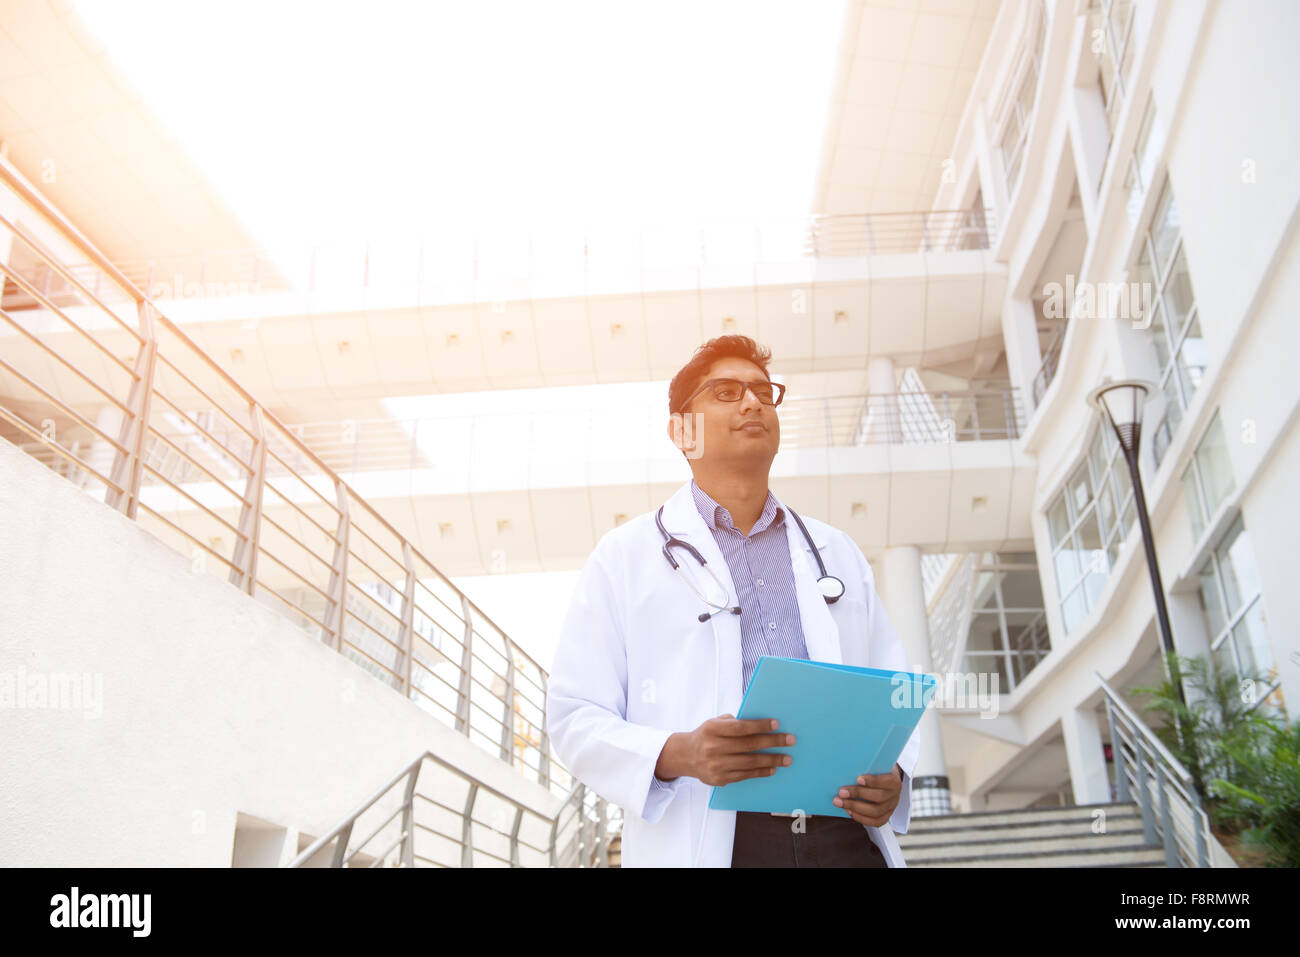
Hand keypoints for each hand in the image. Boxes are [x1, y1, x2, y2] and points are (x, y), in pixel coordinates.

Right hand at [657, 714, 793, 785]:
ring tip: (787, 758)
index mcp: (712, 729)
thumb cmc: (706, 735)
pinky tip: (772, 768)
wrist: (685, 756)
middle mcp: (713, 747)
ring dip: (771, 760)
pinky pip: (745, 775)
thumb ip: (733, 722)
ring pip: (749, 763)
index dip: (760, 726)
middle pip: (749, 745)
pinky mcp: (720, 779)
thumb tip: (761, 724)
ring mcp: (716, 765)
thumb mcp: (714, 722)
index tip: (776, 724)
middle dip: (772, 742)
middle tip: (790, 740)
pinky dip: (761, 772)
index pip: (740, 727)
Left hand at [831, 763, 902, 826]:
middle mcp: (894, 795)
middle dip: (858, 794)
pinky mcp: (885, 817)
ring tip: (839, 802)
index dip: (873, 781)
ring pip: (875, 812)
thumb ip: (866, 765)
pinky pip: (874, 822)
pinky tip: (848, 811)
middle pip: (878, 797)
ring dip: (854, 807)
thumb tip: (845, 766)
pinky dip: (860, 818)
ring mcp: (891, 808)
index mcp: (894, 781)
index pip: (886, 781)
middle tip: (841, 792)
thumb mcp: (875, 765)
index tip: (858, 778)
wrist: (886, 781)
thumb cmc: (876, 771)